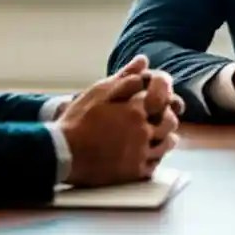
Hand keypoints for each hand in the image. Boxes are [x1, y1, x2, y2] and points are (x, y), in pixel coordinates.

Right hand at [58, 55, 179, 186]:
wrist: (63, 154)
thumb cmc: (78, 121)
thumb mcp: (99, 92)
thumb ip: (125, 77)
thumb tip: (144, 61)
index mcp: (135, 109)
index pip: (164, 95)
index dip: (163, 93)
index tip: (155, 96)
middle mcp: (143, 131)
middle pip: (171, 121)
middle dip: (165, 115)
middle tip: (153, 116)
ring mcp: (140, 153)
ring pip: (167, 143)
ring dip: (162, 136)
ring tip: (150, 134)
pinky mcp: (135, 173)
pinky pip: (156, 163)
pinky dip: (153, 156)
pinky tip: (143, 152)